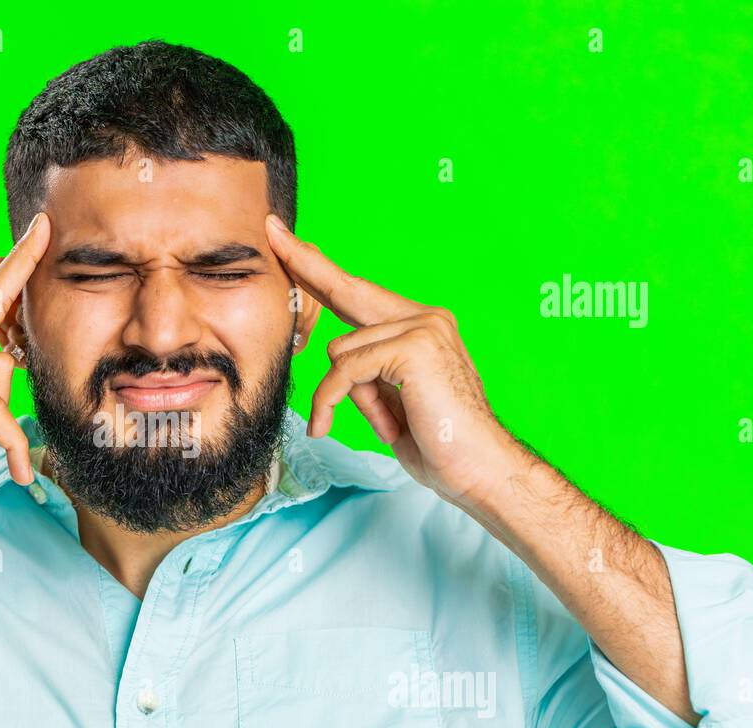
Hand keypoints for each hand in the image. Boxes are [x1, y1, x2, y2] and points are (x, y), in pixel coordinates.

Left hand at [265, 213, 522, 508]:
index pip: (359, 292)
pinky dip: (331, 401)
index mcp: (420, 326)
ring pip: (339, 350)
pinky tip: (328, 424)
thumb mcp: (390, 404)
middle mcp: (425, 317)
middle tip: (271, 231)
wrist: (481, 470)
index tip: (289, 242)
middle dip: (305, 263)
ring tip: (382, 424)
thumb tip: (334, 356)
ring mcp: (423, 328)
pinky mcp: (414, 347)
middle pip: (347, 288)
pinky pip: (345, 370)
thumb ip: (366, 375)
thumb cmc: (439, 445)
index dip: (321, 269)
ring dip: (339, 395)